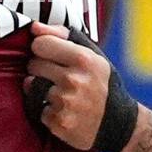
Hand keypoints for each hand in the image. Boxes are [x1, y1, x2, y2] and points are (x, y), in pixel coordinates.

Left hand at [26, 22, 138, 151]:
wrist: (119, 124)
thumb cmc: (102, 85)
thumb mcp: (92, 55)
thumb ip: (62, 36)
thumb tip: (35, 28)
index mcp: (83, 59)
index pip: (40, 44)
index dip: (42, 49)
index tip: (49, 54)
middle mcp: (74, 80)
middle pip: (33, 65)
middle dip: (41, 69)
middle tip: (57, 76)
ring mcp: (65, 103)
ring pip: (32, 87)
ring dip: (41, 90)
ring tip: (61, 94)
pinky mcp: (58, 122)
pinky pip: (37, 109)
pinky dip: (47, 110)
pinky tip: (63, 110)